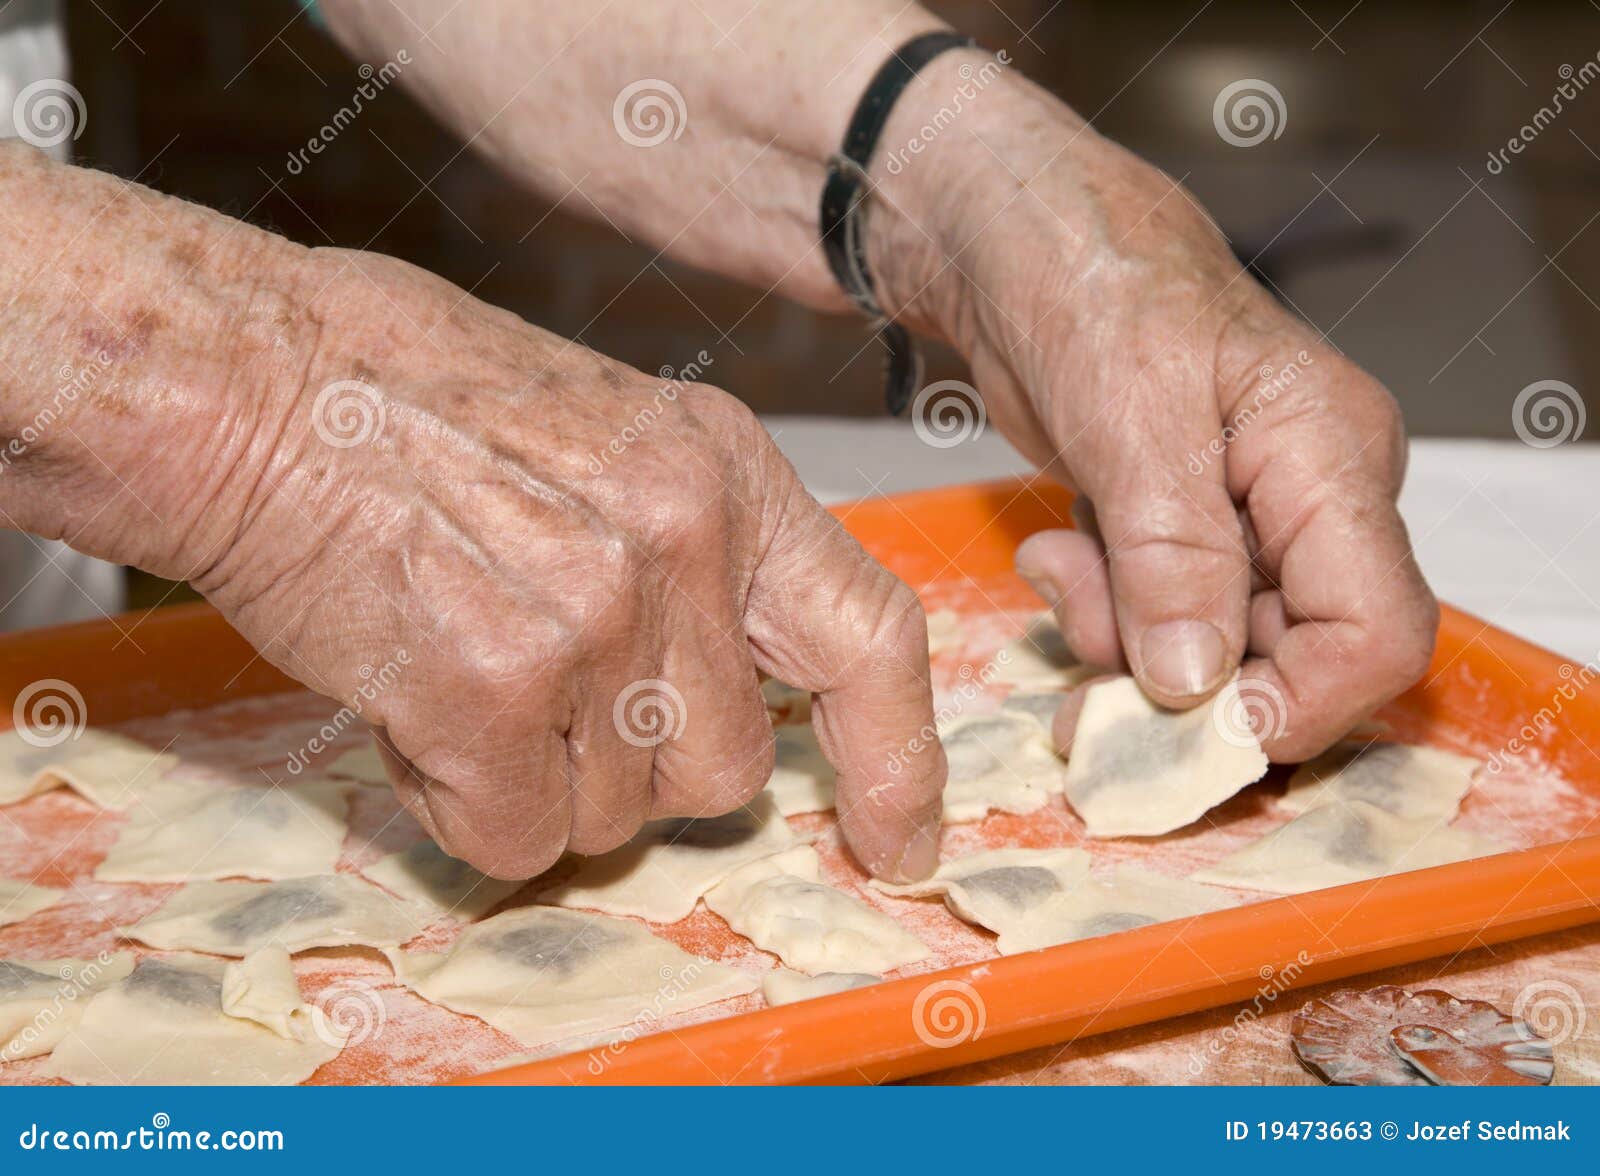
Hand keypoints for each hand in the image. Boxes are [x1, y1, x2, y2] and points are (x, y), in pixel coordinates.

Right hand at [185, 252, 945, 879]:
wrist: (243, 377)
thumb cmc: (400, 396)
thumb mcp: (602, 432)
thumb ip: (687, 554)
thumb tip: (723, 687)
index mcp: (723, 474)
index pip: (868, 636)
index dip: (897, 756)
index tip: (900, 837)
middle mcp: (680, 542)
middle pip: (720, 767)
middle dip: (637, 764)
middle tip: (539, 690)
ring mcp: (591, 616)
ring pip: (611, 813)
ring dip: (533, 777)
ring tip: (454, 659)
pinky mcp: (490, 688)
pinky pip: (515, 836)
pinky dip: (460, 803)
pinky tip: (413, 706)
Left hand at [871, 64, 1437, 758]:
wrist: (1017, 243)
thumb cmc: (1086, 281)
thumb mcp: (1127, 408)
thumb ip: (1171, 549)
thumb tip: (1198, 681)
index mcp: (1332, 457)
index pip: (1378, 630)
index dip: (1298, 703)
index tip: (1188, 723)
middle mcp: (1311, 501)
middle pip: (1295, 659)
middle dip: (1185, 679)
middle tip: (1083, 635)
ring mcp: (1249, 522)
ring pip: (1218, 653)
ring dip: (1127, 642)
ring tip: (1059, 565)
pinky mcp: (1186, 534)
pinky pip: (1163, 622)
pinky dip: (1106, 615)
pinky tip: (1057, 554)